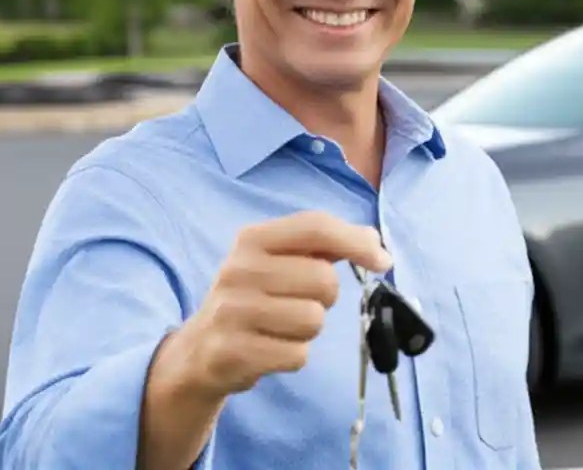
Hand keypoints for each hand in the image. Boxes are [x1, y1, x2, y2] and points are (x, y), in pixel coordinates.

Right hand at [174, 211, 390, 398]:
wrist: (198, 350)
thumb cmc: (255, 297)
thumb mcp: (280, 261)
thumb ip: (326, 245)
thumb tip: (374, 241)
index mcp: (252, 239)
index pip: (316, 227)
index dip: (357, 242)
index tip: (383, 261)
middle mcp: (237, 270)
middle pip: (324, 280)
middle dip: (325, 298)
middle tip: (300, 303)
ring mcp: (230, 312)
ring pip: (313, 319)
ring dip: (309, 330)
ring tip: (281, 327)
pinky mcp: (231, 352)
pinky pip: (298, 354)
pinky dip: (295, 355)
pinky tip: (271, 349)